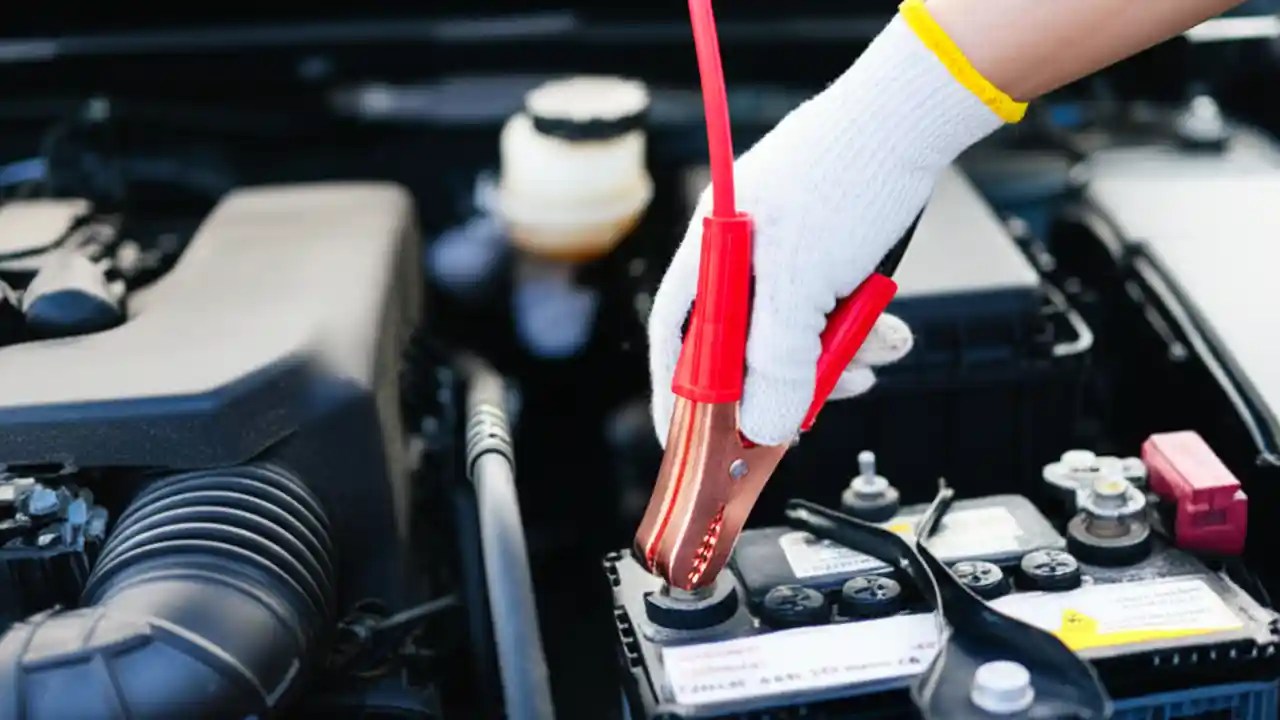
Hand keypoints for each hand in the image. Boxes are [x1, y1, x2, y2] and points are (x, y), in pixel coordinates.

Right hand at [647, 13, 1010, 445]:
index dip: (679, 393)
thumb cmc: (845, 177)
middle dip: (782, 381)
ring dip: (835, 358)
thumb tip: (761, 425)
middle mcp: (740, 254)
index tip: (688, 440)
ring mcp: (785, 251)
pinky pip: (829, 311)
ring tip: (872, 358)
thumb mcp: (801, 286)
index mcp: (711, 252)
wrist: (912, 119)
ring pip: (795, 333)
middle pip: (742, 345)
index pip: (676, 337)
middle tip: (808, 410)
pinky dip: (856, 331)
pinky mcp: (826, 251)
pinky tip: (885, 333)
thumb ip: (776, 362)